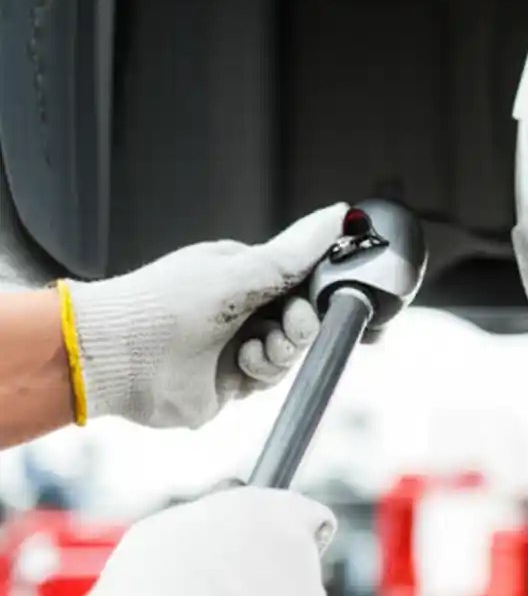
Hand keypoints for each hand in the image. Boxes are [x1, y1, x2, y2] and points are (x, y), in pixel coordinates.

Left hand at [61, 202, 348, 427]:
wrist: (118, 356)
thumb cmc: (166, 303)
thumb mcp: (245, 268)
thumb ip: (298, 249)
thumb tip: (340, 214)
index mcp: (245, 273)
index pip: (302, 278)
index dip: (324, 289)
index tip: (337, 294)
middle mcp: (243, 308)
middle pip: (304, 318)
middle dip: (303, 324)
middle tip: (288, 322)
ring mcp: (237, 345)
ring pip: (291, 351)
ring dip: (281, 350)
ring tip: (255, 347)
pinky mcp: (232, 381)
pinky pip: (270, 377)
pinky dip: (262, 370)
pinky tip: (240, 363)